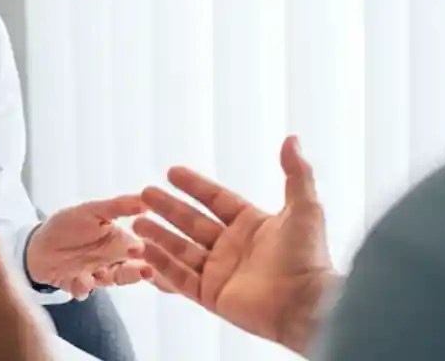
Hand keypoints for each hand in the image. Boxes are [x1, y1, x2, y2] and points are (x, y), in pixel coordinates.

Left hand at [26, 194, 151, 298]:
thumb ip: (119, 206)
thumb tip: (146, 200)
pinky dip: (82, 288)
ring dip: (112, 279)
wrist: (38, 244)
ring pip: (110, 280)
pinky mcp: (77, 285)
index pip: (140, 248)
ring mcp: (96, 274)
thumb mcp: (92, 210)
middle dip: (137, 271)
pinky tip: (81, 281)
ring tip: (109, 274)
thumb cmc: (68, 224)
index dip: (150, 251)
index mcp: (119, 241)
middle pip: (130, 268)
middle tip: (146, 270)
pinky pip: (82, 290)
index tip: (157, 249)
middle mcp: (111, 261)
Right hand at [136, 136, 337, 353]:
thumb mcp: (305, 208)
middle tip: (144, 194)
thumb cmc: (308, 257)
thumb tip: (292, 139)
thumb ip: (296, 173)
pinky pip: (181, 278)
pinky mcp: (212, 296)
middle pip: (193, 223)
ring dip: (159, 235)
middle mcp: (234, 247)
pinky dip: (163, 264)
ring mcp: (221, 272)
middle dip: (168, 208)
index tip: (171, 172)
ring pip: (182, 250)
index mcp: (253, 225)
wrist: (306, 306)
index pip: (216, 200)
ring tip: (136, 223)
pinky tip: (146, 250)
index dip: (194, 185)